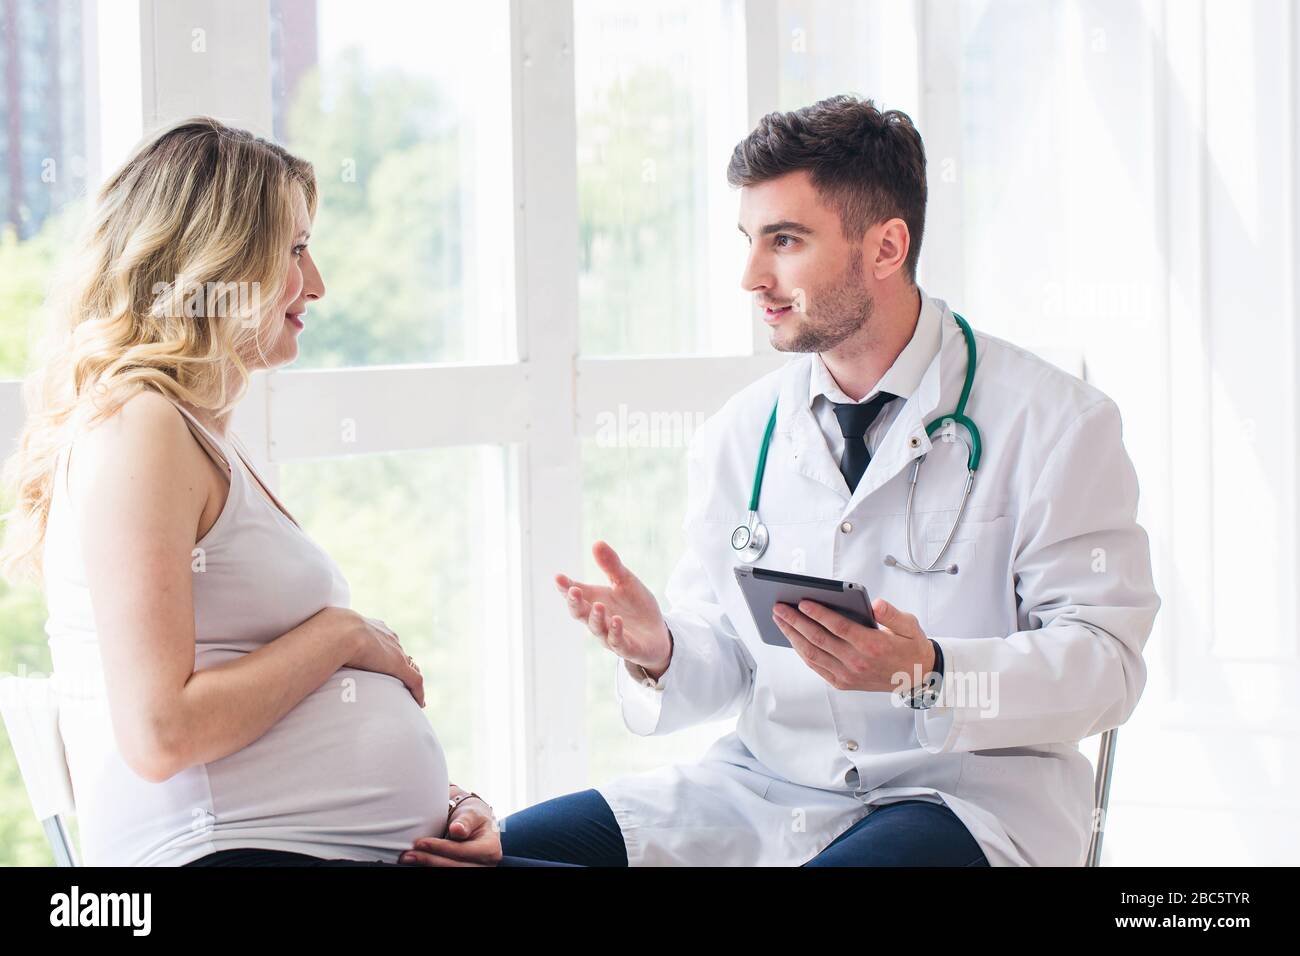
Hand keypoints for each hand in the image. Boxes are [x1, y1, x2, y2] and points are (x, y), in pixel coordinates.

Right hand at [328, 608, 424, 706]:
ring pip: (410, 666)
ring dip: (410, 680)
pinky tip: (420, 703)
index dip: (385, 652)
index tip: (382, 662)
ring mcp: (395, 651)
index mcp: (372, 627)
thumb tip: (304, 655)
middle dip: (400, 664)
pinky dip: (418, 692)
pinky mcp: (400, 665)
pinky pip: (415, 680)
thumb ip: (321, 645)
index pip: (384, 640)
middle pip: (398, 651)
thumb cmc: (326, 632)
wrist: (339, 630)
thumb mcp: (325, 634)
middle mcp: (387, 637)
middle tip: (398, 679)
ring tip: (410, 693)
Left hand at [398, 786, 501, 866]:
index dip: (443, 848)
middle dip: (431, 860)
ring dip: (427, 865)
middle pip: (456, 866)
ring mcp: (474, 869)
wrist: (472, 824)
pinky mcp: (462, 871)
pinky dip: (430, 866)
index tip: (422, 842)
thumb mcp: (472, 813)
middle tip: (409, 854)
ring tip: (408, 857)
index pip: (465, 851)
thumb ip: (466, 821)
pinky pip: (446, 871)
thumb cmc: (473, 817)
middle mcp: (485, 864)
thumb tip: (457, 830)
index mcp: (491, 848)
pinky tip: (417, 861)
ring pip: (449, 871)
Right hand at [556, 540, 672, 677]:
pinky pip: (618, 642)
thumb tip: (597, 542)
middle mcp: (598, 619)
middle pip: (580, 613)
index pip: (575, 594)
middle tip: (573, 590)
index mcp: (594, 601)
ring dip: (596, 617)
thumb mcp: (626, 581)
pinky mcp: (627, 647)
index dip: (565, 587)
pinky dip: (615, 632)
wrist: (657, 632)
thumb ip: (611, 566)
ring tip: (599, 605)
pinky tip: (617, 620)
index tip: (558, 577)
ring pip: (597, 628)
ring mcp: (610, 635)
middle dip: (575, 603)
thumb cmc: (636, 606)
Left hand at [771, 597, 934, 693]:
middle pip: (818, 639)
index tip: (802, 601)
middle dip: (795, 622)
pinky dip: (802, 652)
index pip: (838, 627)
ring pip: (812, 654)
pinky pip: (816, 666)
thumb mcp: (910, 625)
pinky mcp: (842, 683)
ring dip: (793, 636)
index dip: (818, 613)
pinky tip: (793, 638)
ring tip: (780, 620)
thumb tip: (876, 604)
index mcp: (872, 645)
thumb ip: (892, 614)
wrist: (917, 676)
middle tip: (779, 608)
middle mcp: (857, 662)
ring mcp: (847, 675)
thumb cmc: (910, 646)